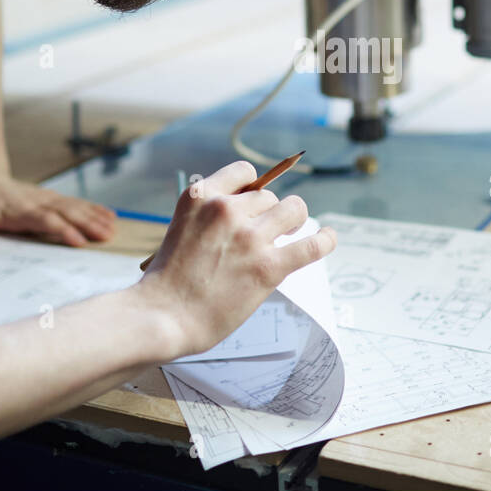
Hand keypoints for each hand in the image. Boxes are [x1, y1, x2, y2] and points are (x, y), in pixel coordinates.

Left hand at [0, 173, 117, 250]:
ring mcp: (47, 199)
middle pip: (66, 212)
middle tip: (106, 236)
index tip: (79, 241)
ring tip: (112, 228)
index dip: (62, 229)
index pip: (44, 219)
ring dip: (94, 217)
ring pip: (74, 207)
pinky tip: (110, 215)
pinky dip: (94, 208)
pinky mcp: (52, 198)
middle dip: (87, 223)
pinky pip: (76, 203)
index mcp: (18, 211)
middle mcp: (37, 202)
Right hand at [134, 160, 336, 359]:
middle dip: (269, 214)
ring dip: (293, 221)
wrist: (161, 317)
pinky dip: (325, 240)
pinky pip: (312, 245)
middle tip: (264, 234)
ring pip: (293, 210)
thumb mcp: (180, 229)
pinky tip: (328, 237)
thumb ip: (210, 218)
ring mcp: (249, 237)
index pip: (244, 173)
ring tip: (288, 235)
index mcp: (201, 197)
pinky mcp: (268, 266)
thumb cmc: (168, 282)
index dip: (253, 188)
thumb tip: (249, 214)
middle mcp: (226, 210)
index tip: (254, 203)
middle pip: (269, 196)